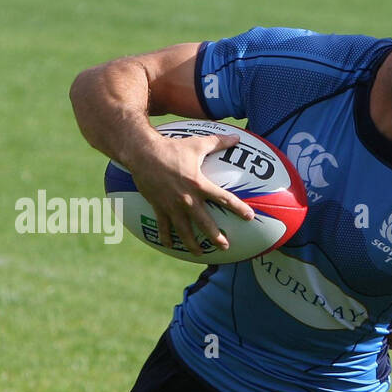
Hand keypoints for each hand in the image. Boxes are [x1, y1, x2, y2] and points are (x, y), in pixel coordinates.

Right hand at [128, 132, 253, 254]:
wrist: (141, 152)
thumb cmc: (171, 147)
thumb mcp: (197, 144)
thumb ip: (218, 142)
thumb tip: (237, 138)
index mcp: (199, 184)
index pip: (223, 199)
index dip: (238, 208)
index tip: (250, 217)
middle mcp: (186, 199)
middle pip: (205, 223)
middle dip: (216, 237)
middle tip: (225, 247)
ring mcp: (171, 205)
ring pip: (184, 230)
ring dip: (192, 244)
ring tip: (200, 253)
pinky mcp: (158, 207)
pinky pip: (163, 226)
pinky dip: (166, 236)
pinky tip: (170, 245)